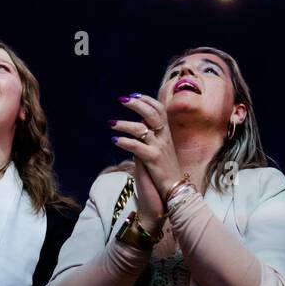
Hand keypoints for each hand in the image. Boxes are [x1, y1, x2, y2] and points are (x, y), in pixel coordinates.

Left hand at [113, 93, 181, 230]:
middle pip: (152, 113)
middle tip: (121, 100)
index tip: (132, 95)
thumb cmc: (164, 169)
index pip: (159, 109)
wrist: (174, 190)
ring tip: (111, 123)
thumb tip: (140, 124)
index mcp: (166, 133)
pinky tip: (115, 141)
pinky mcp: (153, 160)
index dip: (146, 100)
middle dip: (136, 104)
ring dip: (124, 124)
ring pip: (142, 129)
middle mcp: (164, 137)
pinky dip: (125, 142)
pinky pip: (137, 147)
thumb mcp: (161, 148)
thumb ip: (152, 135)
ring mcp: (159, 148)